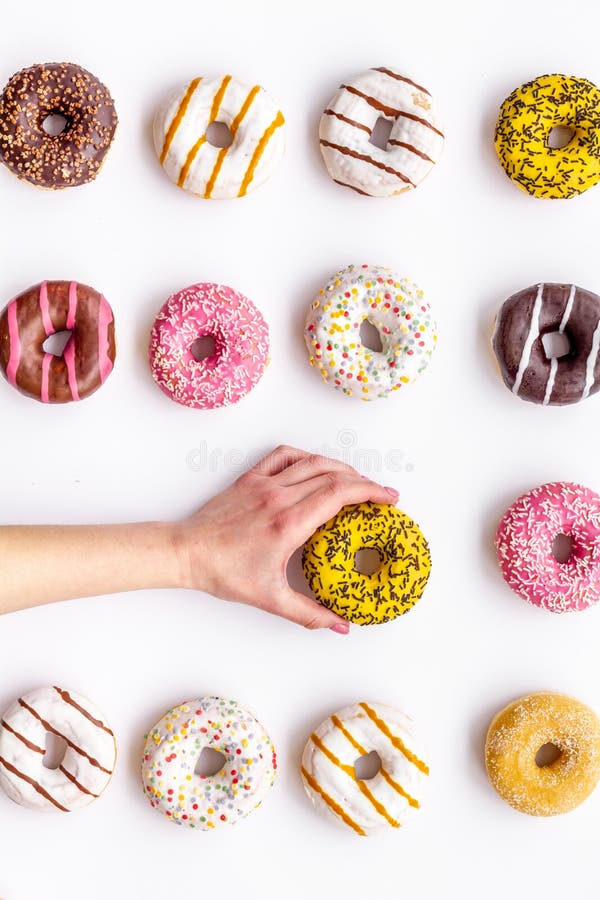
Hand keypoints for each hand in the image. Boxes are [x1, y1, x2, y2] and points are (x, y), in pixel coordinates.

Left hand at [174, 444, 398, 632]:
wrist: (187, 554)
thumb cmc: (224, 573)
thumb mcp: (272, 599)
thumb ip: (310, 613)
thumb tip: (341, 625)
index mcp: (289, 523)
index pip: (340, 494)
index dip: (371, 492)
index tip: (389, 498)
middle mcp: (279, 497)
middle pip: (333, 475)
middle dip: (363, 481)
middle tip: (380, 495)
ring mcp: (263, 484)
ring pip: (312, 461)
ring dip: (339, 467)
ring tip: (355, 480)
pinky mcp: (249, 479)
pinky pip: (283, 456)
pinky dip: (306, 456)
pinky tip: (315, 466)